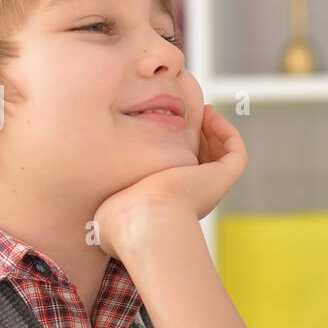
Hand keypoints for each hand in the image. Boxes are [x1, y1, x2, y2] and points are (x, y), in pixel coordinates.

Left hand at [92, 104, 246, 258]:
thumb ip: (103, 202)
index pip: (179, 171)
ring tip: (203, 110)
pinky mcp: (224, 179)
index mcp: (170, 202)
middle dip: (198, 135)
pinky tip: (210, 115)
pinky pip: (236, 153)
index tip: (163, 129)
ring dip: (214, 130)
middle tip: (188, 113)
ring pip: (222, 156)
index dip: (176, 148)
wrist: (143, 217)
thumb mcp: (105, 207)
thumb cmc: (121, 217)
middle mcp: (194, 195)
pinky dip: (228, 132)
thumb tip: (91, 213)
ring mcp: (211, 187)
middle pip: (203, 160)